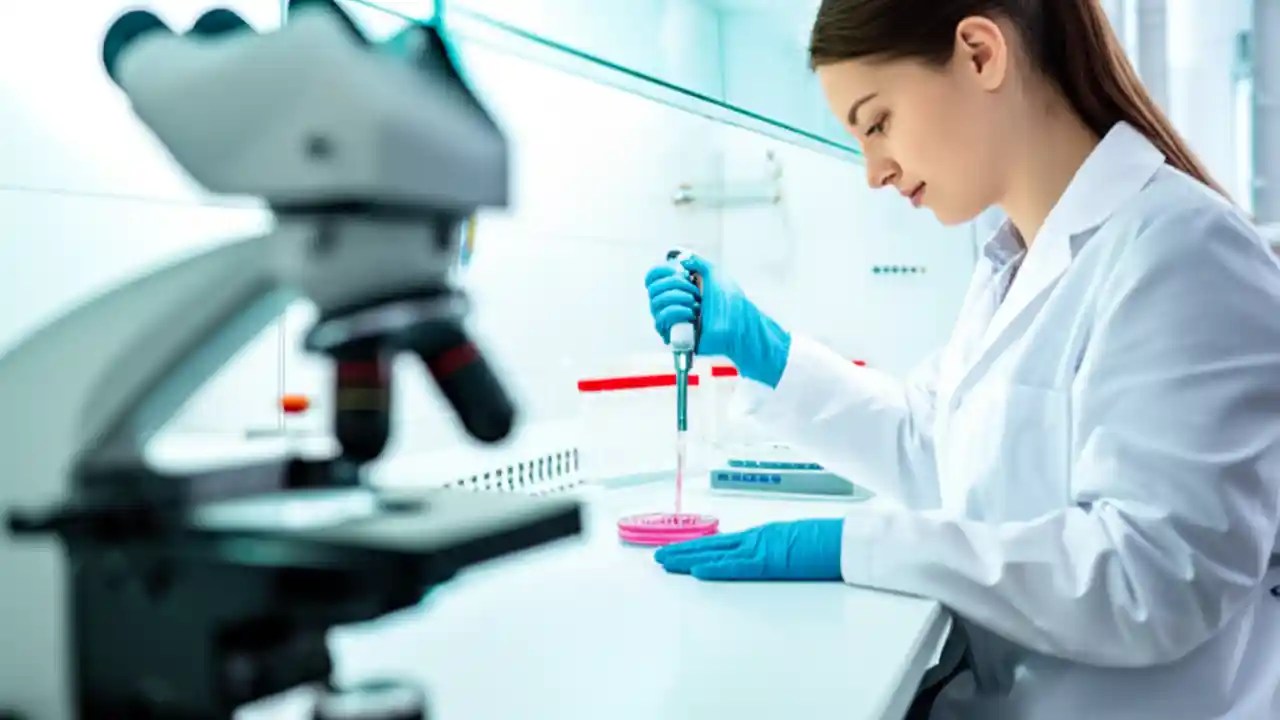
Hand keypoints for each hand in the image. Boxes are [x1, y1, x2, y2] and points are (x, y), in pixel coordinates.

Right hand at [644, 254, 790, 387]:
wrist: (738, 324)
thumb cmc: (730, 302)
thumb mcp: (714, 273)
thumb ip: (697, 262)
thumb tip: (682, 259)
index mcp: (678, 288)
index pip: (652, 277)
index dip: (660, 271)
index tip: (677, 271)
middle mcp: (671, 303)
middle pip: (653, 288)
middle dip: (675, 285)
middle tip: (695, 291)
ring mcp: (671, 320)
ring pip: (656, 303)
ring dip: (678, 299)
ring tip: (696, 305)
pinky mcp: (673, 335)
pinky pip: (660, 320)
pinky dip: (676, 312)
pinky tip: (692, 315)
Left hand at [653, 519, 843, 580]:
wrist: (845, 539)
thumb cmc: (827, 542)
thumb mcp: (796, 544)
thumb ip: (776, 549)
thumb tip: (766, 556)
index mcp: (762, 535)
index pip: (722, 542)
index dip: (698, 545)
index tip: (677, 549)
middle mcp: (756, 538)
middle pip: (712, 544)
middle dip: (683, 550)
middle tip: (658, 556)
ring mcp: (760, 548)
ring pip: (716, 552)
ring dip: (688, 557)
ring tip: (664, 561)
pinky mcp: (769, 561)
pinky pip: (736, 566)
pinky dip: (715, 567)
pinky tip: (696, 570)